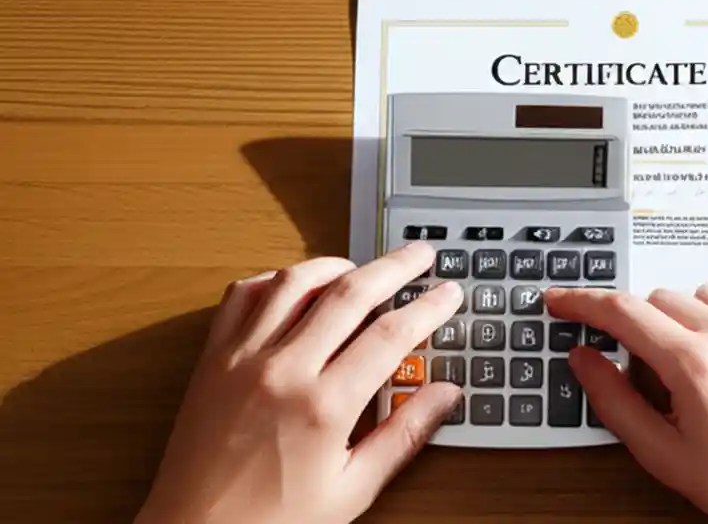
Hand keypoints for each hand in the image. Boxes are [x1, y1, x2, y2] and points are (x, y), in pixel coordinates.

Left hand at [136, 243, 463, 523]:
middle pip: (351, 293)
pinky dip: (275, 279)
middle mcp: (283, 371)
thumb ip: (402, 435)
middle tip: (421, 256)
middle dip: (395, 268)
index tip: (448, 294)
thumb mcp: (352, 490)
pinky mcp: (212, 359)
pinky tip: (296, 284)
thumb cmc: (270, 523)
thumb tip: (444, 396)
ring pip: (296, 282)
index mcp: (324, 407)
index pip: (392, 335)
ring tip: (363, 266)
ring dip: (337, 265)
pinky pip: (243, 295)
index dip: (428, 308)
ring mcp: (242, 358)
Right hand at [543, 285, 707, 523]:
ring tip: (679, 375)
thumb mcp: (665, 455)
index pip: (623, 312)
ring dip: (671, 320)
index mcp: (696, 365)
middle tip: (636, 378)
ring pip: (691, 296)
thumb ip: (615, 402)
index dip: (582, 302)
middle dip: (631, 328)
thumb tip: (584, 361)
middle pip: (654, 300)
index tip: (560, 301)